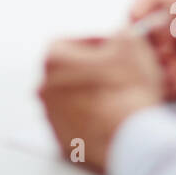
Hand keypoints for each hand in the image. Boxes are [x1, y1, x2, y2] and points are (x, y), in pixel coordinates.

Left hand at [39, 33, 163, 172]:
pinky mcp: (63, 140)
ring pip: (73, 98)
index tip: (115, 49)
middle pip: (71, 71)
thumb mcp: (130, 44)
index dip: (99, 43)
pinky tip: (114, 116)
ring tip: (119, 96)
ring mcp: (52, 117)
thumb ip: (120, 34)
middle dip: (93, 69)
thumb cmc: (127, 88)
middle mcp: (44, 88)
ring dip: (93, 94)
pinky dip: (93, 119)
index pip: (75, 42)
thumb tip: (121, 36)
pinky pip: (78, 123)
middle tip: (118, 72)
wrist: (131, 137)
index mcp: (54, 58)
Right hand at [130, 0, 175, 108]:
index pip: (150, 6)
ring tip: (155, 73)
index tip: (132, 25)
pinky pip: (165, 86)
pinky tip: (163, 88)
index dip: (137, 13)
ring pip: (150, 62)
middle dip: (138, 45)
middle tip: (144, 55)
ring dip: (146, 68)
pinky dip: (157, 87)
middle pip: (145, 37)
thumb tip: (158, 17)